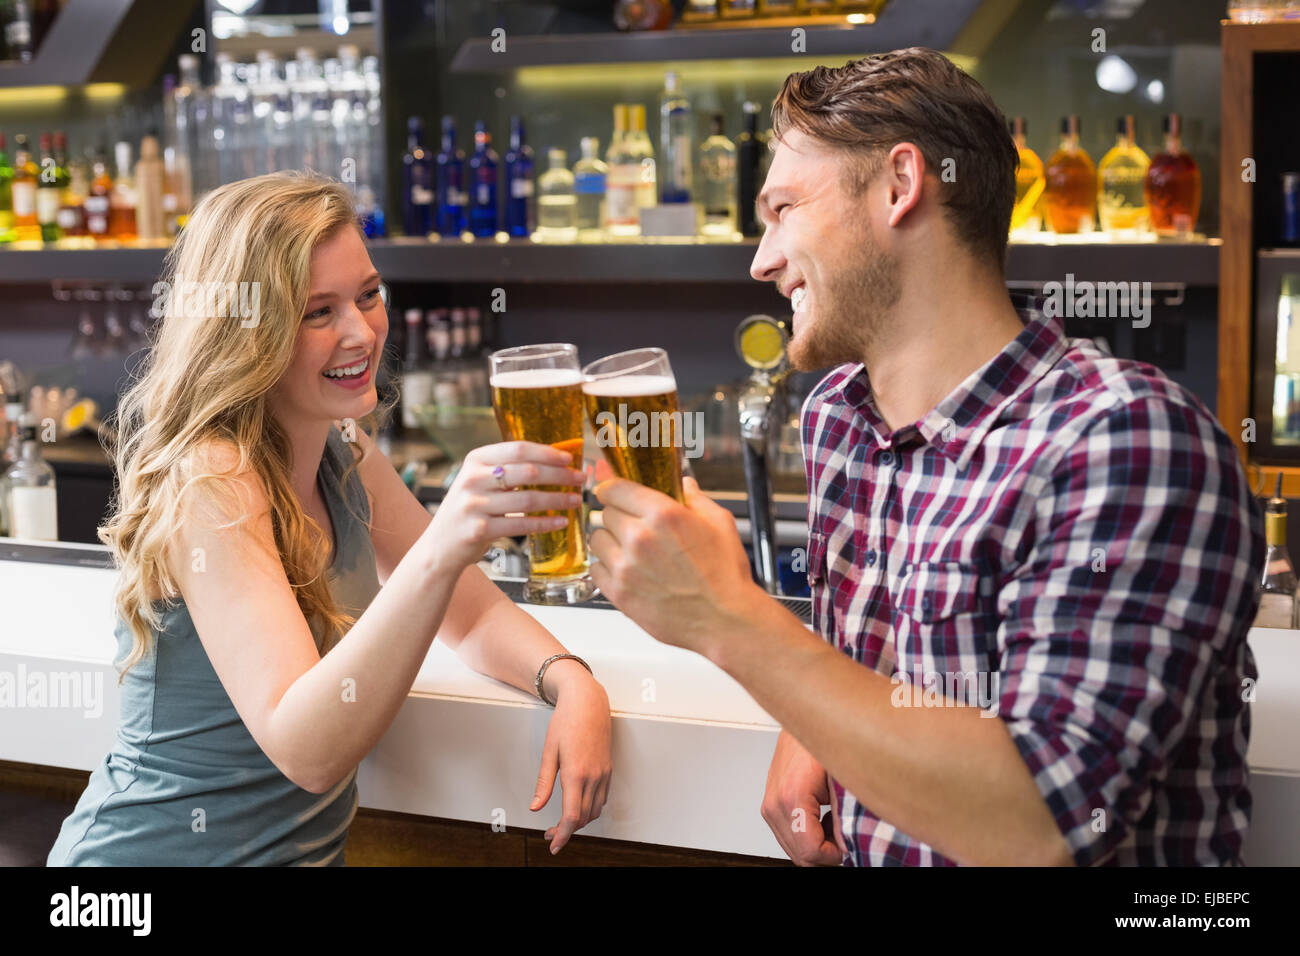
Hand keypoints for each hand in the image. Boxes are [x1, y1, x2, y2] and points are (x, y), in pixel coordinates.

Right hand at [420, 441, 584, 571]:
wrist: (440, 546)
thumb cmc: (469, 510)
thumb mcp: (480, 482)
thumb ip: (509, 469)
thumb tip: (555, 461)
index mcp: (475, 460)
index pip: (518, 449)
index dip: (547, 452)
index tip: (570, 458)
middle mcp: (472, 479)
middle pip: (527, 472)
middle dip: (559, 475)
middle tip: (580, 479)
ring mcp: (474, 505)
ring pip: (527, 500)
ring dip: (557, 500)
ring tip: (575, 501)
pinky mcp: (479, 530)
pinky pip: (521, 525)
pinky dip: (544, 523)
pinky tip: (560, 522)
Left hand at [529, 666, 612, 854]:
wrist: (588, 702)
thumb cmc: (566, 721)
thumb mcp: (549, 751)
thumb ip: (544, 783)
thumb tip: (536, 807)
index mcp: (576, 773)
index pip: (571, 816)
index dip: (562, 836)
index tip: (553, 846)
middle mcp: (593, 776)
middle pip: (583, 818)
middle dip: (566, 831)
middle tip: (549, 834)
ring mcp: (604, 773)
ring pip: (595, 810)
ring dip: (579, 821)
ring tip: (562, 823)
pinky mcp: (608, 769)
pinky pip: (602, 798)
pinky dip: (591, 809)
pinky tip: (579, 806)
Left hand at [588, 476, 755, 656]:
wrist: (724, 620)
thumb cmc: (725, 576)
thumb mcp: (720, 524)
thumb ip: (696, 499)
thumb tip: (684, 485)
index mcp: (663, 515)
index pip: (616, 489)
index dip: (611, 488)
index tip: (610, 492)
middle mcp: (640, 538)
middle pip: (606, 514)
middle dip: (619, 517)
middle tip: (634, 527)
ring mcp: (626, 567)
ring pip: (598, 540)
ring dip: (610, 542)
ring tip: (630, 551)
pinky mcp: (619, 593)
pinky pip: (596, 570)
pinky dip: (607, 568)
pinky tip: (626, 571)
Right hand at [761, 729, 843, 865]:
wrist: (804, 719)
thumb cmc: (822, 741)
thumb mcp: (842, 780)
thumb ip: (845, 816)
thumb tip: (850, 844)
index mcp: (791, 797)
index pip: (809, 850)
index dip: (834, 855)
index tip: (849, 845)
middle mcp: (774, 804)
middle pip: (799, 855)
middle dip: (826, 854)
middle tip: (846, 839)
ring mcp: (770, 805)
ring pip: (793, 849)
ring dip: (817, 846)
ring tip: (836, 825)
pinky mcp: (771, 805)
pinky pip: (789, 835)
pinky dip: (808, 836)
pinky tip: (824, 820)